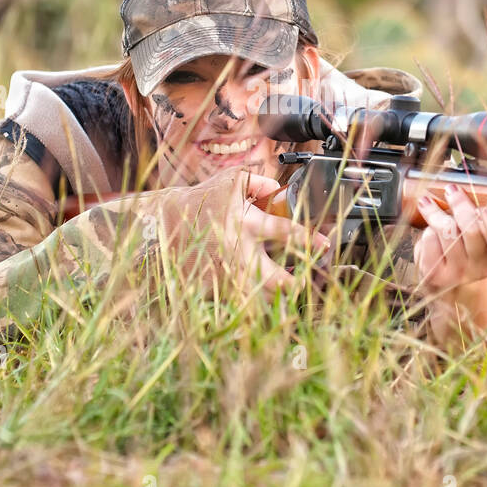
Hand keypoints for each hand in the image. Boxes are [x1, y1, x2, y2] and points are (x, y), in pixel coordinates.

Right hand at [151, 167, 329, 297]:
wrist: (162, 226)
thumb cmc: (202, 201)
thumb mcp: (231, 182)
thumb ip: (261, 181)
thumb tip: (282, 190)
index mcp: (247, 223)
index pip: (286, 233)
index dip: (309, 241)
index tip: (324, 247)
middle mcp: (239, 252)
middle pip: (277, 280)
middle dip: (296, 287)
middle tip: (305, 286)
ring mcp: (226, 275)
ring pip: (261, 298)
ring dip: (277, 298)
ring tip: (284, 295)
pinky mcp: (213, 290)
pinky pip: (240, 304)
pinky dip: (252, 304)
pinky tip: (260, 303)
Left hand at [414, 183, 486, 293]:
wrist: (450, 286)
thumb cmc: (469, 250)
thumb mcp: (485, 237)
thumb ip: (483, 216)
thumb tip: (468, 182)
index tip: (483, 208)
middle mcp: (480, 268)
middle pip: (471, 231)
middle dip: (460, 205)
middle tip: (452, 190)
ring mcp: (456, 273)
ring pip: (446, 230)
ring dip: (435, 213)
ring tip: (427, 203)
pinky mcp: (434, 274)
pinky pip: (428, 240)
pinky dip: (427, 231)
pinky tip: (428, 229)